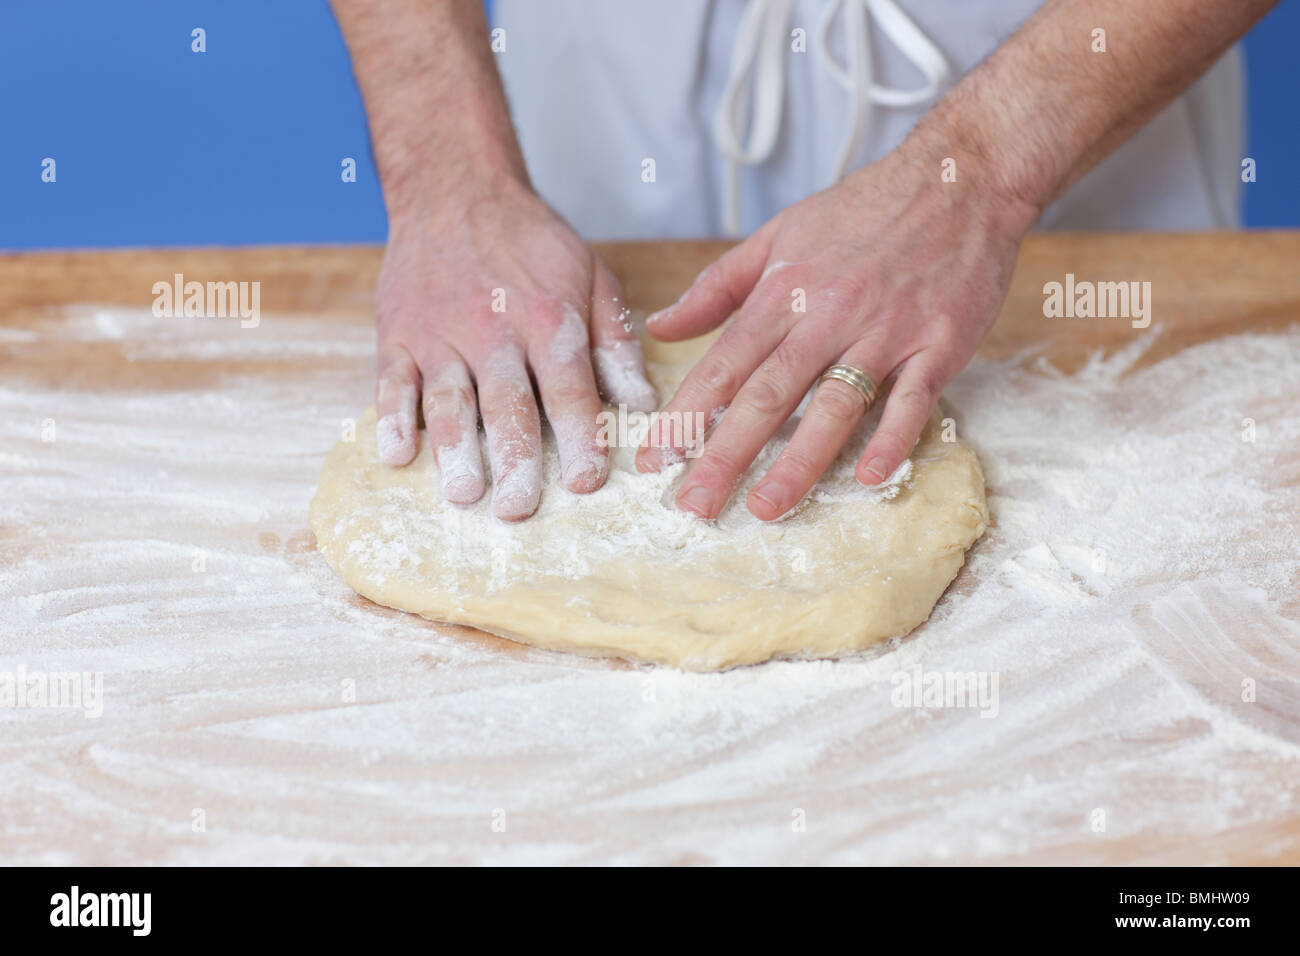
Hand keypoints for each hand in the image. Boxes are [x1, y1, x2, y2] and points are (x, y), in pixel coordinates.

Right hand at [375, 180, 656, 520]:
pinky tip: (397, 457)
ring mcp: (440, 333)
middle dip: (515, 459)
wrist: (455, 188)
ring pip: (449, 398)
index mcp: (547, 317)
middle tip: (520, 509)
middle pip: (507, 403)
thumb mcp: (590, 278)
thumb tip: (643, 405)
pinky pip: (392, 382)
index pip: (568, 388)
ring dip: (455, 449)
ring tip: (464, 493)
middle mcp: (493, 328)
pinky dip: (392, 419)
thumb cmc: (531, 243)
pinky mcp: (398, 334)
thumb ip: (614, 344)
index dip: (580, 436)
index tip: (588, 482)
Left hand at [636, 147, 1036, 520]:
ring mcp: (886, 332)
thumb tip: (662, 325)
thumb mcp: (779, 235)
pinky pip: (913, 399)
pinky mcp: (938, 345)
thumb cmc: (864, 209)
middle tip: (693, 505)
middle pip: (768, 393)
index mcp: (785, 292)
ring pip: (835, 404)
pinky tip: (872, 477)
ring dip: (800, 461)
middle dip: (725, 453)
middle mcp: (829, 315)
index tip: (653, 459)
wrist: (959, 179)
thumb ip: (719, 286)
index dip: (686, 414)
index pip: (724, 362)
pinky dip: (893, 438)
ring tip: (766, 508)